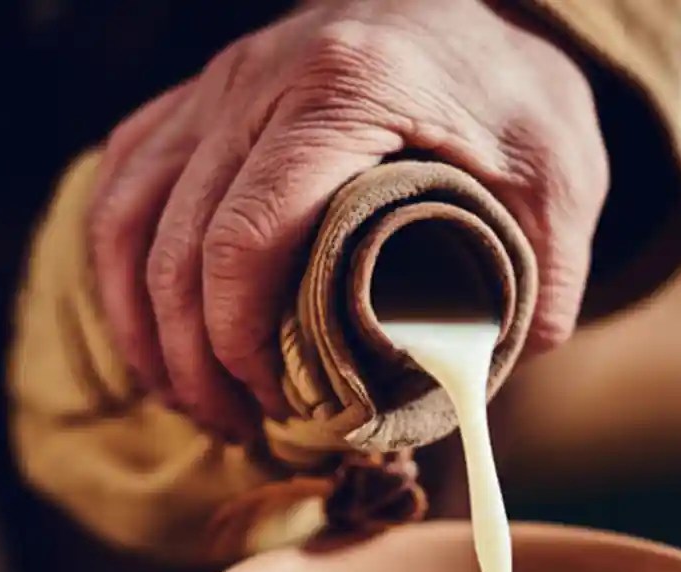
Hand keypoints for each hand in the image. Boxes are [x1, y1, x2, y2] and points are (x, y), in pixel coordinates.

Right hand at [89, 0, 607, 439]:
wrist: (480, 5)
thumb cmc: (516, 84)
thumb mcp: (559, 172)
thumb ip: (545, 273)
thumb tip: (504, 369)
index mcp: (344, 93)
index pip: (246, 235)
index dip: (239, 339)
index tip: (278, 401)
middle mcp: (259, 82)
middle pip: (175, 241)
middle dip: (190, 355)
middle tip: (234, 421)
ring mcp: (220, 82)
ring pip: (126, 213)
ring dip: (141, 319)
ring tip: (184, 392)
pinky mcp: (204, 93)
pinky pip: (125, 173)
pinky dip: (121, 259)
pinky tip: (149, 317)